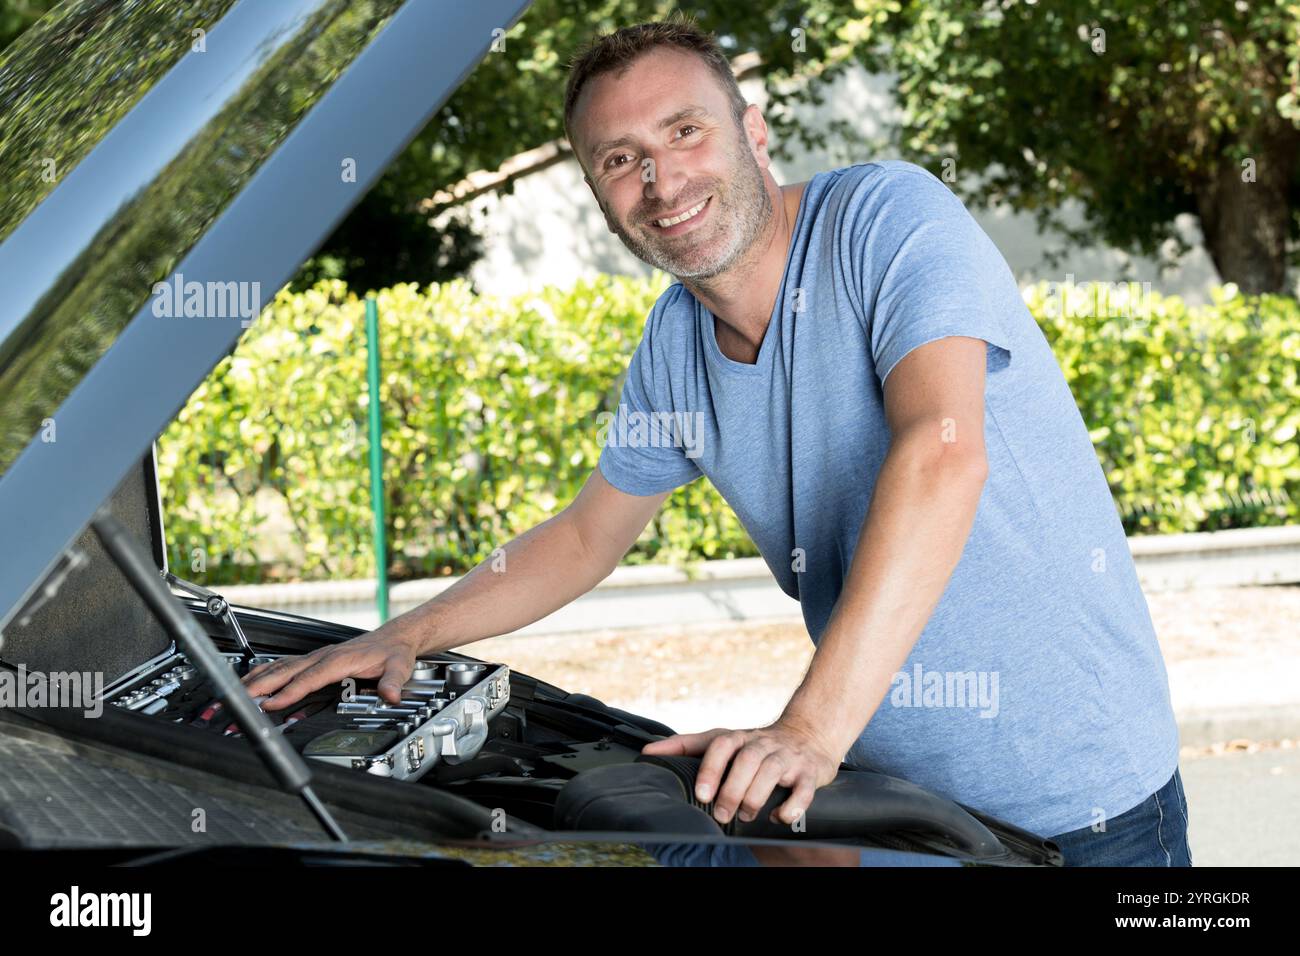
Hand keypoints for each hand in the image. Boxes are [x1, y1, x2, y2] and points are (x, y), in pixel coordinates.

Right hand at [240, 621, 424, 710]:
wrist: (394, 637)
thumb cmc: (393, 651)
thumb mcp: (399, 666)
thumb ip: (393, 681)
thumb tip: (391, 695)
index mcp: (339, 660)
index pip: (309, 678)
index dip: (289, 692)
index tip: (270, 705)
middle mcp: (322, 657)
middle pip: (284, 672)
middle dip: (258, 688)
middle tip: (236, 703)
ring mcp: (315, 658)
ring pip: (278, 668)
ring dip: (254, 682)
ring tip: (232, 696)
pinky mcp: (313, 661)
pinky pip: (283, 667)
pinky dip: (263, 676)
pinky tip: (250, 685)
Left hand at [640, 718, 839, 826]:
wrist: (808, 734)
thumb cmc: (756, 744)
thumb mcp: (722, 739)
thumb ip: (686, 745)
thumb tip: (647, 752)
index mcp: (740, 738)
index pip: (721, 744)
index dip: (710, 768)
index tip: (702, 794)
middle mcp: (763, 744)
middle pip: (746, 760)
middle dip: (732, 790)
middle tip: (721, 814)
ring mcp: (787, 758)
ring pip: (772, 772)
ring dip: (755, 798)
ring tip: (746, 816)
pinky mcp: (810, 773)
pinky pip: (804, 789)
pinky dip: (792, 806)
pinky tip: (780, 817)